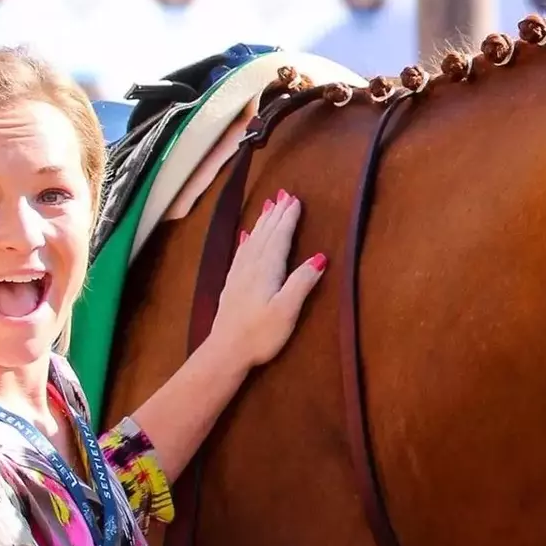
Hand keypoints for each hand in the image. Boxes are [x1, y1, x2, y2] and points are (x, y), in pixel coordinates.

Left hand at [207, 191, 326, 367]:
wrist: (225, 351)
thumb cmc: (260, 334)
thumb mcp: (287, 310)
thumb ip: (301, 282)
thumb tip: (320, 257)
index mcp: (267, 269)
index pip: (279, 237)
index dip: (288, 219)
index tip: (295, 200)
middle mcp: (251, 266)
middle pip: (265, 234)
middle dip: (276, 214)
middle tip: (283, 194)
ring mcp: (239, 275)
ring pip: (253, 241)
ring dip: (262, 223)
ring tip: (268, 207)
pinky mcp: (231, 285)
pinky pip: (241, 254)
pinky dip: (246, 241)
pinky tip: (246, 237)